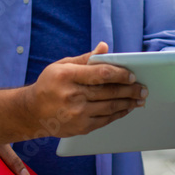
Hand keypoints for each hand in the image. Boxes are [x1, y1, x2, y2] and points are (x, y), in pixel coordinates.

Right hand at [24, 42, 145, 137]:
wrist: (31, 112)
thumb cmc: (49, 84)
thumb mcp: (61, 66)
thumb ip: (85, 58)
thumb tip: (104, 47)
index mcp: (67, 76)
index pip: (101, 74)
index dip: (120, 74)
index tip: (132, 75)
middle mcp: (72, 95)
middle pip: (109, 91)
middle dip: (130, 90)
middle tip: (143, 88)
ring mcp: (77, 113)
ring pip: (110, 107)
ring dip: (128, 103)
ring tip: (139, 99)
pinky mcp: (80, 127)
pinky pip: (105, 120)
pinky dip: (119, 114)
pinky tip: (126, 108)